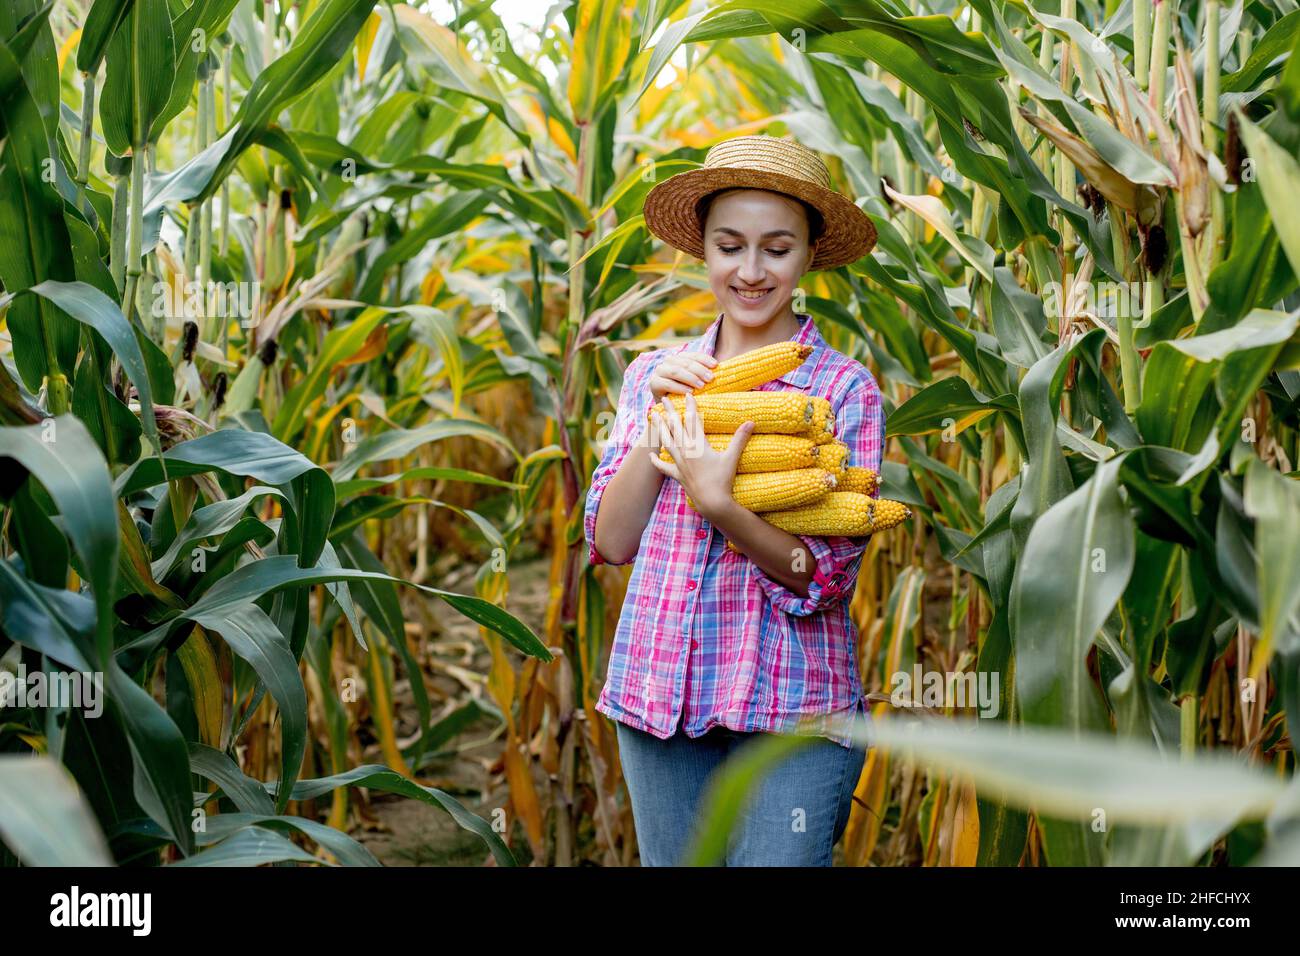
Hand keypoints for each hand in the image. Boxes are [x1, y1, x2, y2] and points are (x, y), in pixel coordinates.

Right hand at [647, 351, 717, 400]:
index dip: (705, 359)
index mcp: (679, 358)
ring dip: (690, 378)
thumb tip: (720, 368)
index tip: (716, 365)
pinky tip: (689, 392)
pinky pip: (667, 383)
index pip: (693, 355)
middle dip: (699, 370)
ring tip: (702, 386)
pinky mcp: (653, 383)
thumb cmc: (688, 395)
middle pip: (685, 363)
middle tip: (711, 379)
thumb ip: (704, 374)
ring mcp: (659, 371)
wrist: (670, 409)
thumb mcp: (697, 383)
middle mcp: (668, 361)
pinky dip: (679, 387)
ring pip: (676, 371)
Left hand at [647, 392, 752, 520]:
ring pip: (667, 441)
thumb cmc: (722, 480)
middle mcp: (686, 451)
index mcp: (698, 445)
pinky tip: (651, 456)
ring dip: (660, 428)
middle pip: (676, 427)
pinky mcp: (677, 475)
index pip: (694, 420)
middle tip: (663, 399)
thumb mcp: (732, 457)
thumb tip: (751, 421)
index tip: (688, 394)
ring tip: (654, 417)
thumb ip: (740, 438)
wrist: (712, 502)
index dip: (691, 406)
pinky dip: (657, 461)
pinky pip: (664, 467)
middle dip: (670, 412)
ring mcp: (680, 463)